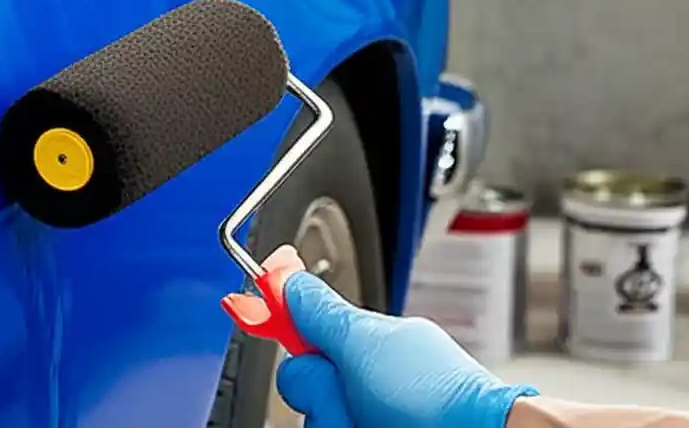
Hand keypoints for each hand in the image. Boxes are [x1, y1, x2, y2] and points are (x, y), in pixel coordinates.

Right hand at [274, 250, 537, 427]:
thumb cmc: (440, 397)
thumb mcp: (367, 343)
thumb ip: (320, 314)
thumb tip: (284, 275)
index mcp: (369, 348)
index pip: (305, 336)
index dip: (280, 325)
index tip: (248, 308)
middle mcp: (365, 386)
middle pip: (304, 387)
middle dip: (321, 393)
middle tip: (357, 396)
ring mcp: (364, 416)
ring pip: (315, 416)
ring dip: (336, 419)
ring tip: (376, 422)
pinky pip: (324, 427)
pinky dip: (342, 426)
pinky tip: (370, 427)